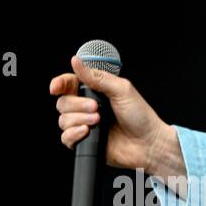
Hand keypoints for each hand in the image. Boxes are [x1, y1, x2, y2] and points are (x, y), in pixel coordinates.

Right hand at [49, 55, 173, 172]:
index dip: (59, 84)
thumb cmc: (141, 117)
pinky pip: (66, 138)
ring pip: (63, 120)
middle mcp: (87, 108)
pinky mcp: (86, 142)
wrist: (149, 144)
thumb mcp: (121, 90)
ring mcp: (85, 125)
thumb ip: (97, 77)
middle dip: (77, 105)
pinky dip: (74, 134)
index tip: (56, 88)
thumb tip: (76, 61)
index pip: (68, 84)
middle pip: (63, 102)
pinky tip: (87, 132)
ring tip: (98, 121)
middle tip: (96, 109)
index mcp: (95, 92)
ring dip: (79, 119)